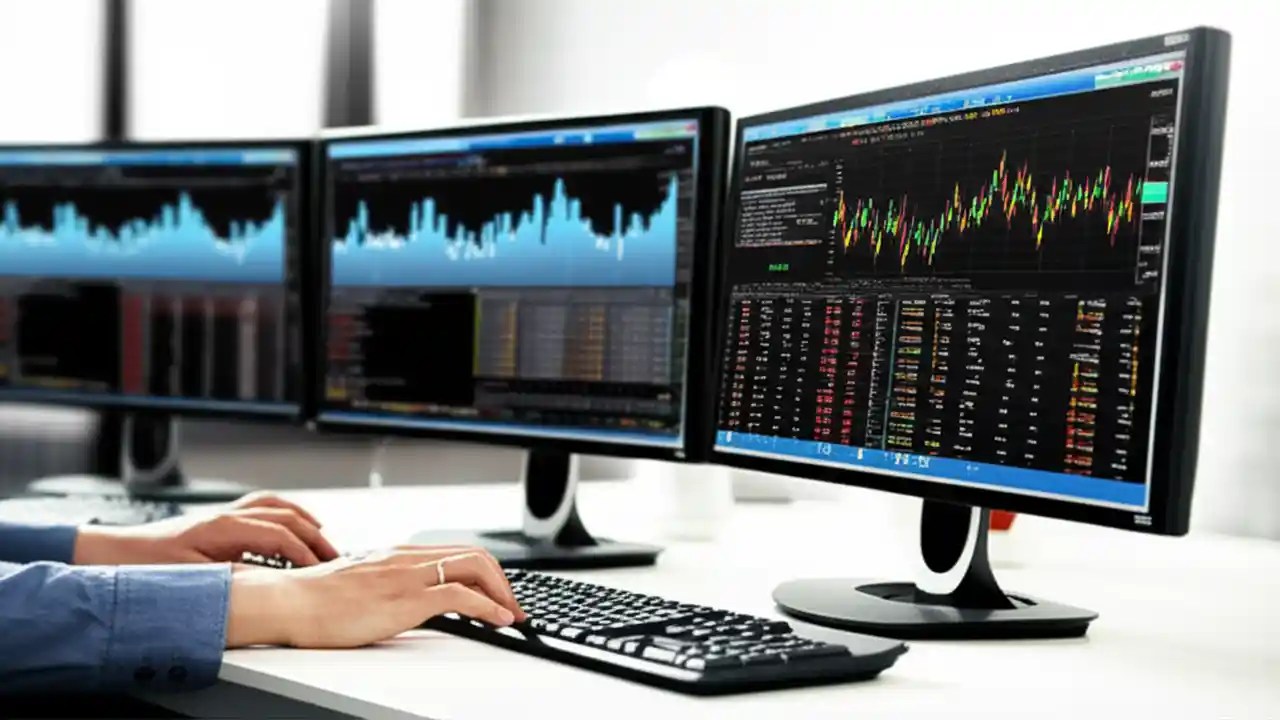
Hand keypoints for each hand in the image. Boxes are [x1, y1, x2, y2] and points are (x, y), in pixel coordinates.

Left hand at [73, 492, 338, 566]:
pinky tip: (291, 527)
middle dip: (313, 536)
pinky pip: (262, 508)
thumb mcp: (191, 579)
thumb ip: (231, 578)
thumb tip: (264, 584)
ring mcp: (224, 514)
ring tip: (322, 536)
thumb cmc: (146, 566)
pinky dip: (284, 514)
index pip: (278, 535)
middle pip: (285, 516)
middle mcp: (227, 515)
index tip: (317, 571)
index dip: (303, 553)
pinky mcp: (219, 520)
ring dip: (303, 519)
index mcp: (223, 528)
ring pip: (276, 506)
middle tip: (333, 555)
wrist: (115, 553)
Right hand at [225, 547, 526, 648]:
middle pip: (475, 555)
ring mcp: (408, 575)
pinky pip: (460, 596)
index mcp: (398, 554)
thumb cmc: (316, 600)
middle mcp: (408, 557)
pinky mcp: (405, 598)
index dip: (486, 573)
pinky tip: (498, 620)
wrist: (289, 602)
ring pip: (475, 568)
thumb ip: (388, 586)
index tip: (498, 594)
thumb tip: (408, 601)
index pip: (457, 552)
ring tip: (512, 615)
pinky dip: (488, 607)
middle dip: (504, 581)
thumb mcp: (362, 585)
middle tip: (514, 607)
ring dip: (503, 593)